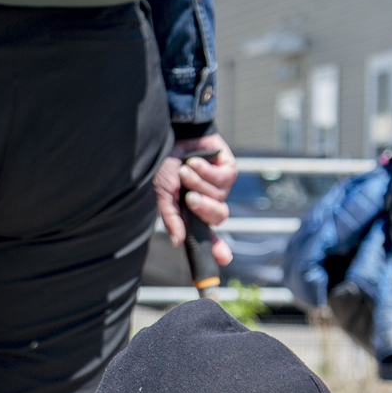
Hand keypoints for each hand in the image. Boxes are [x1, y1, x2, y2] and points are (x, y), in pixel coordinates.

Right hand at [153, 132, 234, 270]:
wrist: (172, 133)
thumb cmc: (165, 163)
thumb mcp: (163, 193)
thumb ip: (170, 217)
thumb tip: (177, 241)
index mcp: (196, 210)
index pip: (209, 234)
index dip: (217, 248)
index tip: (223, 259)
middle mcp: (210, 199)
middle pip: (219, 216)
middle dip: (204, 208)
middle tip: (190, 199)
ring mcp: (221, 184)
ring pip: (219, 196)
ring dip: (199, 183)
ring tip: (185, 171)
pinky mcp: (228, 168)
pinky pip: (225, 178)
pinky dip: (207, 172)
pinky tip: (195, 163)